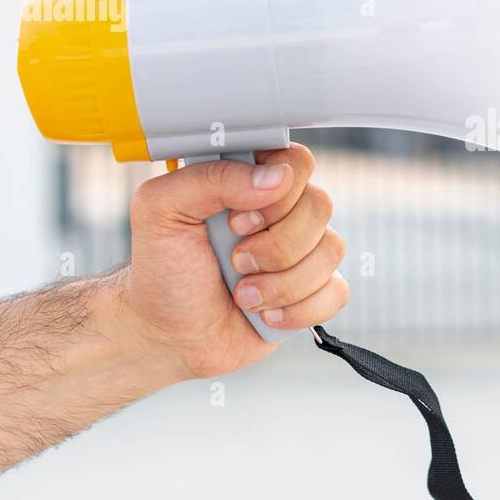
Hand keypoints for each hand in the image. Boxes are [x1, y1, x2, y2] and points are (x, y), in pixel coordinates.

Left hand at [116, 143, 347, 378]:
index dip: (276, 193)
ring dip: (283, 283)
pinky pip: (338, 291)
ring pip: (332, 250)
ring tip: (244, 296)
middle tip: (236, 261)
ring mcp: (302, 252)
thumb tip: (276, 177)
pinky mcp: (314, 291)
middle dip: (275, 245)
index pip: (295, 161)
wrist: (169, 338)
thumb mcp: (161, 211)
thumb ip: (210, 179)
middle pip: (320, 205)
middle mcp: (281, 212)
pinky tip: (265, 314)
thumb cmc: (162, 271)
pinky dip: (300, 310)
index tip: (236, 221)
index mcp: (248, 182)